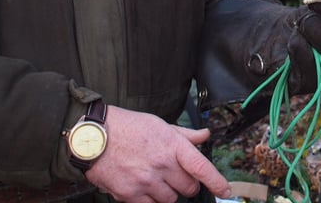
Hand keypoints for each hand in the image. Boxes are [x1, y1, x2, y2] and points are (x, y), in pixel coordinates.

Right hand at [85, 106, 229, 202]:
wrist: (95, 137)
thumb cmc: (128, 128)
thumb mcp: (160, 125)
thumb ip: (185, 135)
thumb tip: (205, 135)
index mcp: (172, 145)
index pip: (202, 168)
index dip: (217, 182)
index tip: (225, 190)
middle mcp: (162, 164)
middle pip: (188, 187)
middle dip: (187, 184)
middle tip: (176, 176)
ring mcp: (146, 181)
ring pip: (171, 199)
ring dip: (169, 193)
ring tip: (157, 179)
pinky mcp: (130, 194)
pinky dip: (152, 200)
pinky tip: (145, 188)